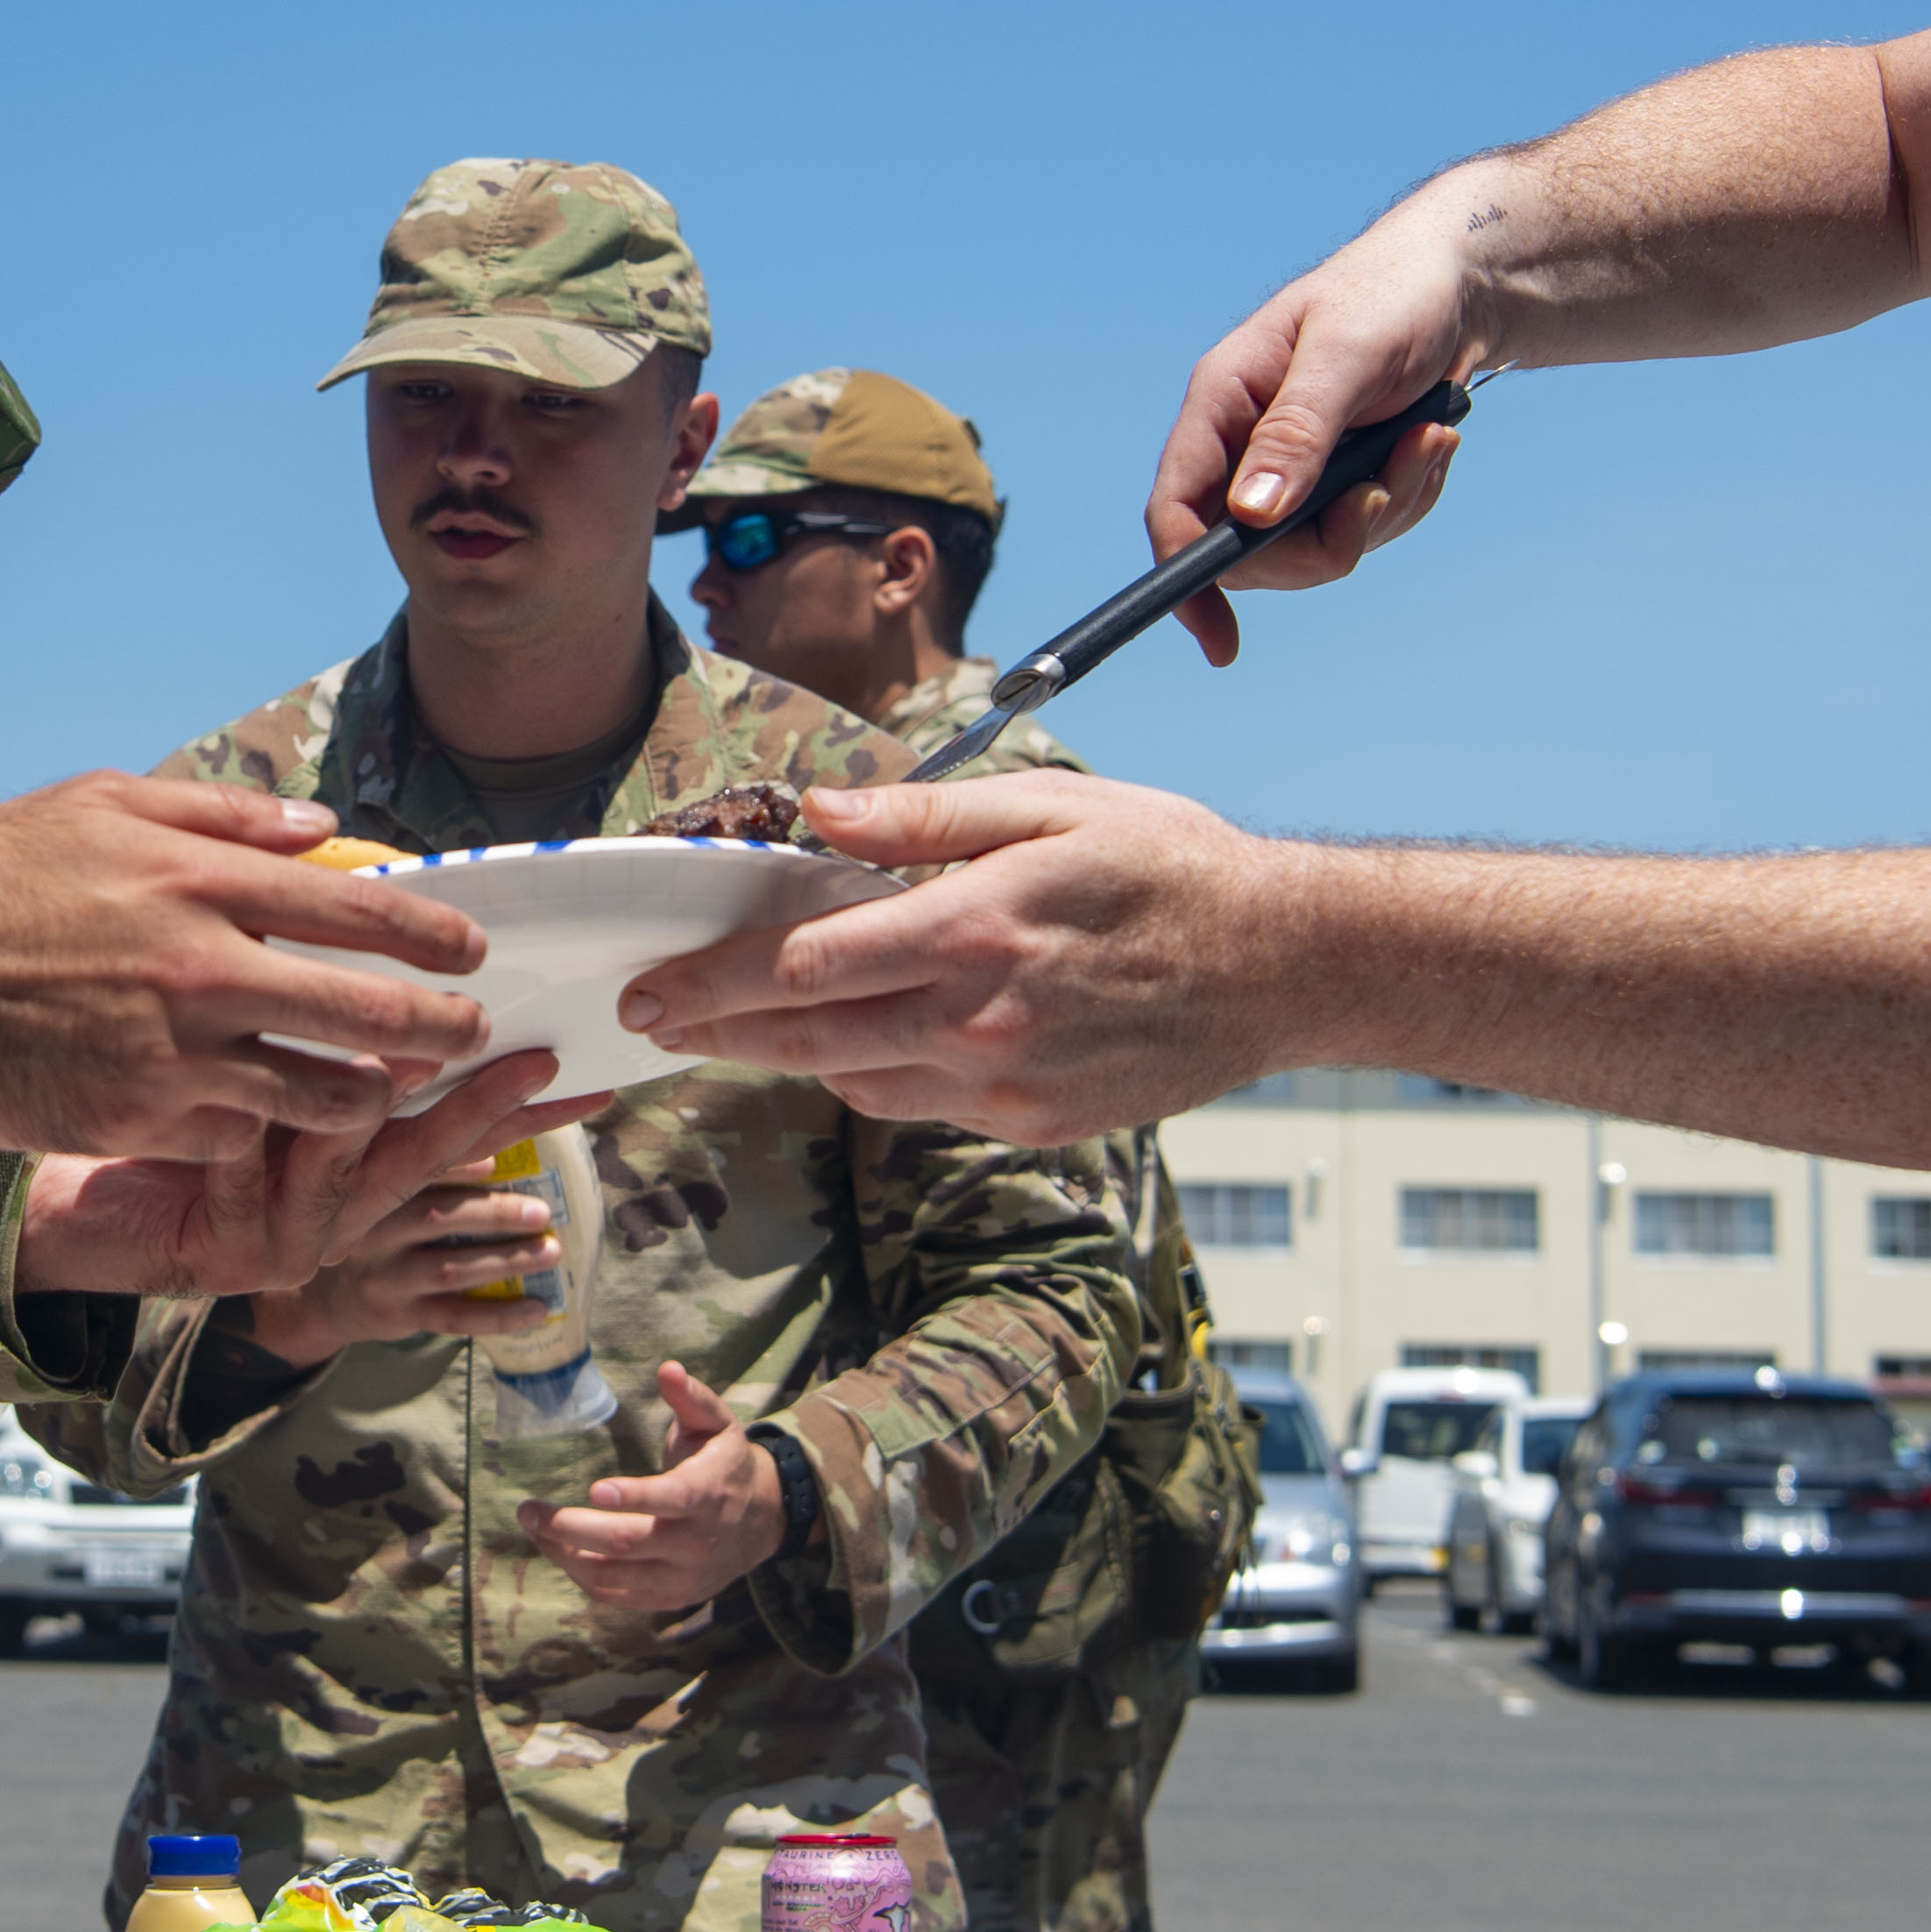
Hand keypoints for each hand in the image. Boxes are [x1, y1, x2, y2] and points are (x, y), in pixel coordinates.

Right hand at [0, 774, 493, 1161]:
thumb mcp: (95, 802)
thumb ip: (216, 812)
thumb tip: (319, 827)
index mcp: (197, 879)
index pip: (354, 908)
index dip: (430, 932)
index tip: (470, 949)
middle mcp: (203, 970)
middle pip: (365, 1012)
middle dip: (440, 1028)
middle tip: (469, 1033)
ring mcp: (175, 1056)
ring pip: (320, 1095)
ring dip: (370, 1095)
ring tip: (389, 1089)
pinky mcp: (139, 1121)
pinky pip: (239, 1135)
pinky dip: (266, 1132)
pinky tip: (280, 1123)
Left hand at [15, 1051, 596, 1304]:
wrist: (83, 1210)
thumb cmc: (172, 1126)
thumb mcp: (263, 1079)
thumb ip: (323, 1033)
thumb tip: (386, 942)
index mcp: (355, 1163)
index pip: (452, 1121)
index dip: (512, 1099)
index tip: (570, 1063)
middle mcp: (339, 1211)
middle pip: (427, 1152)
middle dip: (488, 1110)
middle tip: (541, 1066)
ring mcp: (288, 1238)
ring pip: (348, 1169)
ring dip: (375, 1113)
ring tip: (395, 1063)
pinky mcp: (226, 1251)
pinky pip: (242, 1179)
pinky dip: (246, 1148)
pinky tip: (244, 1119)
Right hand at [242, 1162, 571, 1366]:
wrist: (313, 1297)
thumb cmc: (364, 1221)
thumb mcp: (373, 1178)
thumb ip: (418, 1158)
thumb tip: (492, 1153)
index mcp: (369, 1178)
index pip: (422, 1157)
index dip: (467, 1148)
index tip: (508, 1137)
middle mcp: (368, 1225)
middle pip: (438, 1216)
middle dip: (495, 1212)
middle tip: (543, 1211)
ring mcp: (382, 1274)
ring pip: (450, 1268)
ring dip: (505, 1261)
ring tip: (551, 1251)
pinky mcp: (396, 1314)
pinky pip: (451, 1317)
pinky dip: (498, 1314)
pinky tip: (539, 1309)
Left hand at [514, 1361, 788, 1620]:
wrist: (760, 1523)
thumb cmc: (724, 1464)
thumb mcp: (717, 1424)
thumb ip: (691, 1398)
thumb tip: (667, 1368)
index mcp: (710, 1494)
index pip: (673, 1500)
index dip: (634, 1497)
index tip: (593, 1489)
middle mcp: (696, 1542)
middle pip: (630, 1543)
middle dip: (572, 1528)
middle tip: (529, 1510)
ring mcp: (681, 1576)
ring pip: (615, 1576)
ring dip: (566, 1554)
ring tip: (533, 1528)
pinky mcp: (668, 1596)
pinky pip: (617, 1596)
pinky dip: (581, 1576)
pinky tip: (559, 1550)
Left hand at [616, 769, 1286, 1141]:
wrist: (1282, 966)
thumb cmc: (1171, 868)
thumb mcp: (1056, 807)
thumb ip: (928, 818)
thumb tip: (820, 815)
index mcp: (973, 931)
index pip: (804, 965)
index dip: (713, 982)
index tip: (650, 985)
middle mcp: (977, 1021)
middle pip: (806, 1038)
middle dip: (714, 1031)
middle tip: (648, 1022)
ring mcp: (1004, 1086)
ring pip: (853, 1081)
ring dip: (785, 1058)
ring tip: (728, 1031)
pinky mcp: (1032, 1124)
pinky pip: (918, 1106)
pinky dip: (870, 1076)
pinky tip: (853, 1045)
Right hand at [1145, 224, 1471, 666]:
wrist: (1464, 282)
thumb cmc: (1396, 295)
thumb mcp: (1346, 355)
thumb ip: (1296, 433)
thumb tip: (1250, 517)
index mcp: (1223, 402)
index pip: (1177, 506)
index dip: (1186, 577)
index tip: (1220, 640)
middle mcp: (1246, 442)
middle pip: (1254, 551)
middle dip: (1330, 537)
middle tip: (1384, 491)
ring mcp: (1295, 465)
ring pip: (1320, 547)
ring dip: (1385, 507)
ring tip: (1425, 440)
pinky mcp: (1340, 478)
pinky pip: (1367, 529)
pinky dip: (1408, 496)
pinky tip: (1429, 442)